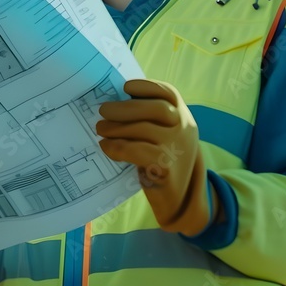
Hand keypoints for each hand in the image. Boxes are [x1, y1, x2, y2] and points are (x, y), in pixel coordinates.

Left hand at [97, 79, 210, 235]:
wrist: (179, 198)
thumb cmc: (164, 159)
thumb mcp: (165, 134)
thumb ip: (150, 117)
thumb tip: (116, 101)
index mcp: (183, 115)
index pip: (169, 93)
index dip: (147, 87)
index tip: (125, 87)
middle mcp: (185, 128)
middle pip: (156, 108)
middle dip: (126, 108)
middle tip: (103, 111)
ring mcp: (177, 148)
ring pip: (143, 129)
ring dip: (116, 128)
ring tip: (100, 129)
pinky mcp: (165, 167)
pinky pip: (137, 151)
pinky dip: (117, 147)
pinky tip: (106, 147)